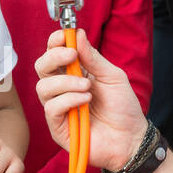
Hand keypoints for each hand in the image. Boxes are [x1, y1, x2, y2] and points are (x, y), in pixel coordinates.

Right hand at [34, 27, 146, 172]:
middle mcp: (62, 89)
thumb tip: (78, 34)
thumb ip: (93, 57)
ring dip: (66, 82)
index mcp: (74, 73)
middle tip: (73, 56)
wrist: (131, 138)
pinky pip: (51, 108)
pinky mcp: (58, 127)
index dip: (55, 42)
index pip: (54, 53)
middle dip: (53, 57)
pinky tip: (85, 101)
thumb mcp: (112, 76)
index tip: (65, 36)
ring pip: (43, 87)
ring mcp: (59, 108)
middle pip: (41, 67)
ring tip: (87, 87)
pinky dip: (68, 100)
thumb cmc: (123, 108)